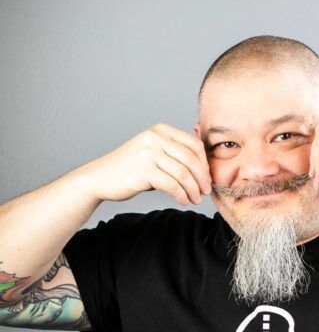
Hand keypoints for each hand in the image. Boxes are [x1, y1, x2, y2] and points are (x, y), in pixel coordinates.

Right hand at [83, 122, 212, 205]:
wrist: (99, 178)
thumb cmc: (129, 168)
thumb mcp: (152, 152)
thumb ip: (173, 153)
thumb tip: (204, 165)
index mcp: (161, 130)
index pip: (194, 144)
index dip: (205, 163)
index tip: (207, 177)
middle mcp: (155, 138)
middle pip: (191, 158)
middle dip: (202, 177)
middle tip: (206, 191)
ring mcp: (149, 153)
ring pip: (183, 173)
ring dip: (193, 189)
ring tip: (195, 199)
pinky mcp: (144, 170)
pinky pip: (172, 185)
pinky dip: (181, 195)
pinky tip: (183, 200)